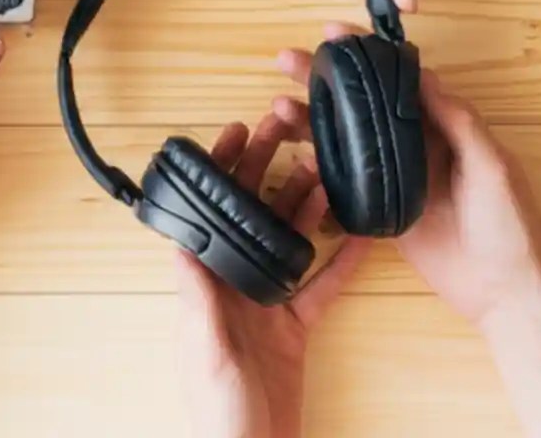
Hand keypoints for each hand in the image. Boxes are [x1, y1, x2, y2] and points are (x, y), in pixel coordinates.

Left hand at [177, 111, 371, 437]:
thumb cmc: (219, 410)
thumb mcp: (204, 349)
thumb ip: (197, 297)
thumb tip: (181, 244)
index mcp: (205, 288)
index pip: (211, 218)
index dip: (221, 173)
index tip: (235, 133)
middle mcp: (233, 288)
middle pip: (250, 217)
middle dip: (266, 170)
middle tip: (286, 130)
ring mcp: (265, 304)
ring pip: (289, 241)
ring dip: (306, 205)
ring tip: (323, 168)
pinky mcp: (295, 326)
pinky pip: (320, 285)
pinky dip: (340, 260)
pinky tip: (359, 234)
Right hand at [274, 22, 540, 326]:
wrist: (502, 292)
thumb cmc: (509, 226)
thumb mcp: (492, 166)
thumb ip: (458, 122)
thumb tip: (422, 75)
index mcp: (444, 127)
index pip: (399, 80)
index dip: (365, 54)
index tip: (332, 34)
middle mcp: (415, 146)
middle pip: (362, 104)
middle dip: (323, 80)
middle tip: (287, 60)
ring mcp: (394, 178)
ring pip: (345, 139)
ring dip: (311, 121)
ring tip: (277, 107)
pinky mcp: (379, 211)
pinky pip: (342, 183)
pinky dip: (316, 167)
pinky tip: (292, 155)